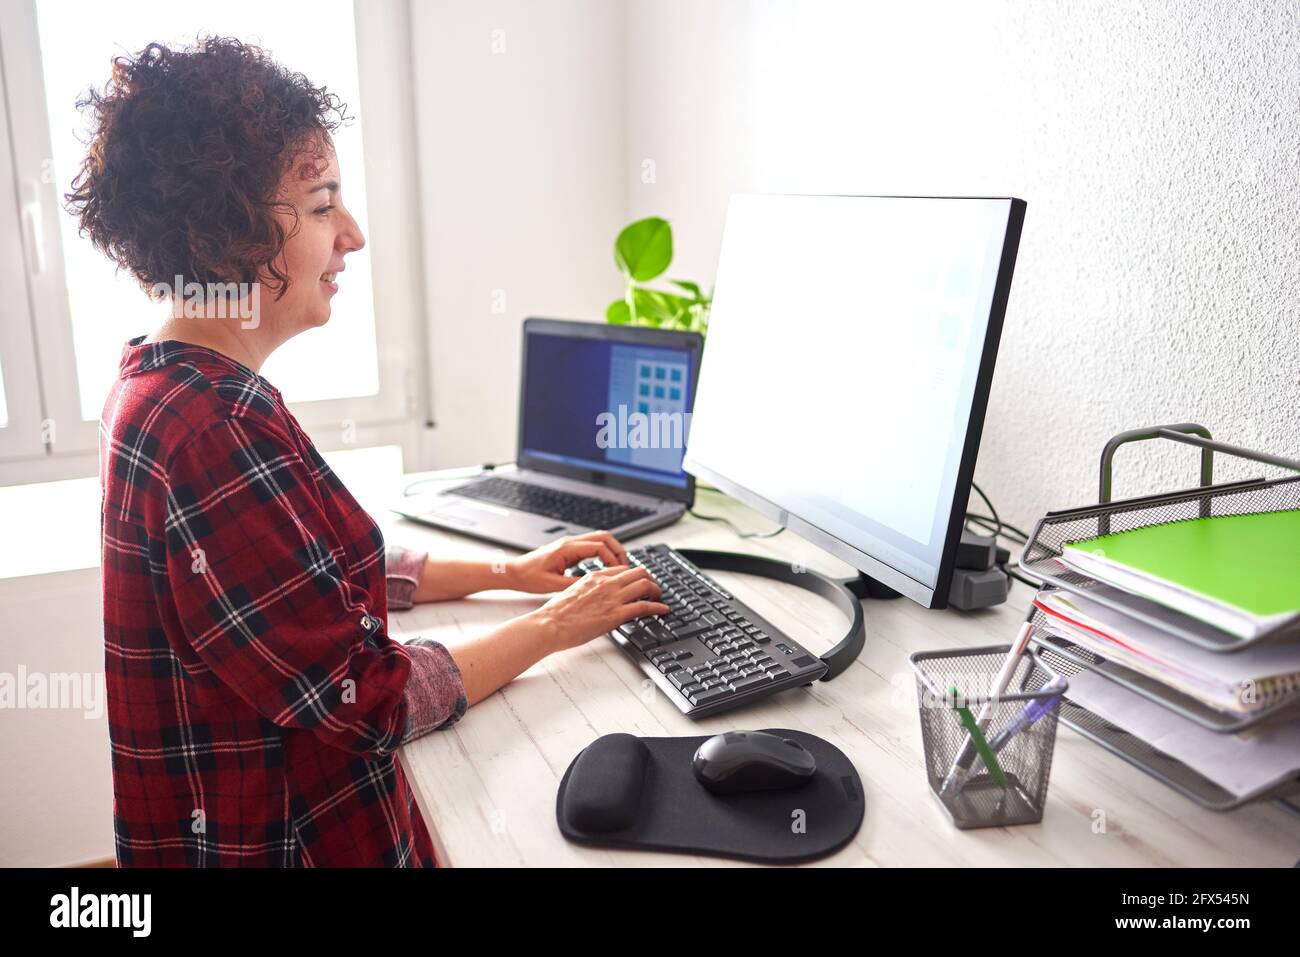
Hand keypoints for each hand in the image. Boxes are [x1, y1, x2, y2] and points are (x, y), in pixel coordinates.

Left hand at [506, 530, 629, 593]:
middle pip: (604, 537)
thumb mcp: (553, 585)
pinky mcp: (568, 549)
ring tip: (620, 567)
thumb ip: (575, 584)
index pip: (599, 547)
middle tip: (626, 567)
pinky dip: (603, 553)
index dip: (613, 558)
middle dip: (618, 550)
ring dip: (612, 550)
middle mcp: (570, 542)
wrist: (513, 572)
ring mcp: (570, 544)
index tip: (620, 572)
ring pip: (599, 539)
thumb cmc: (528, 577)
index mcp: (566, 549)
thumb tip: (596, 586)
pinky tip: (606, 567)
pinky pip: (592, 545)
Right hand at [531, 566, 668, 652]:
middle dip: (650, 580)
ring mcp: (612, 597)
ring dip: (657, 591)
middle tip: (654, 589)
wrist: (549, 624)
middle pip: (638, 572)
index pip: (622, 569)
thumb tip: (596, 598)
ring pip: (645, 584)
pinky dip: (657, 607)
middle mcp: (606, 583)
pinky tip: (662, 610)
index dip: (634, 576)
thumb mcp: (573, 593)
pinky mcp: (615, 614)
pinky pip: (644, 606)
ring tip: (660, 599)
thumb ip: (589, 591)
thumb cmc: (556, 614)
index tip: (639, 583)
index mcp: (594, 577)